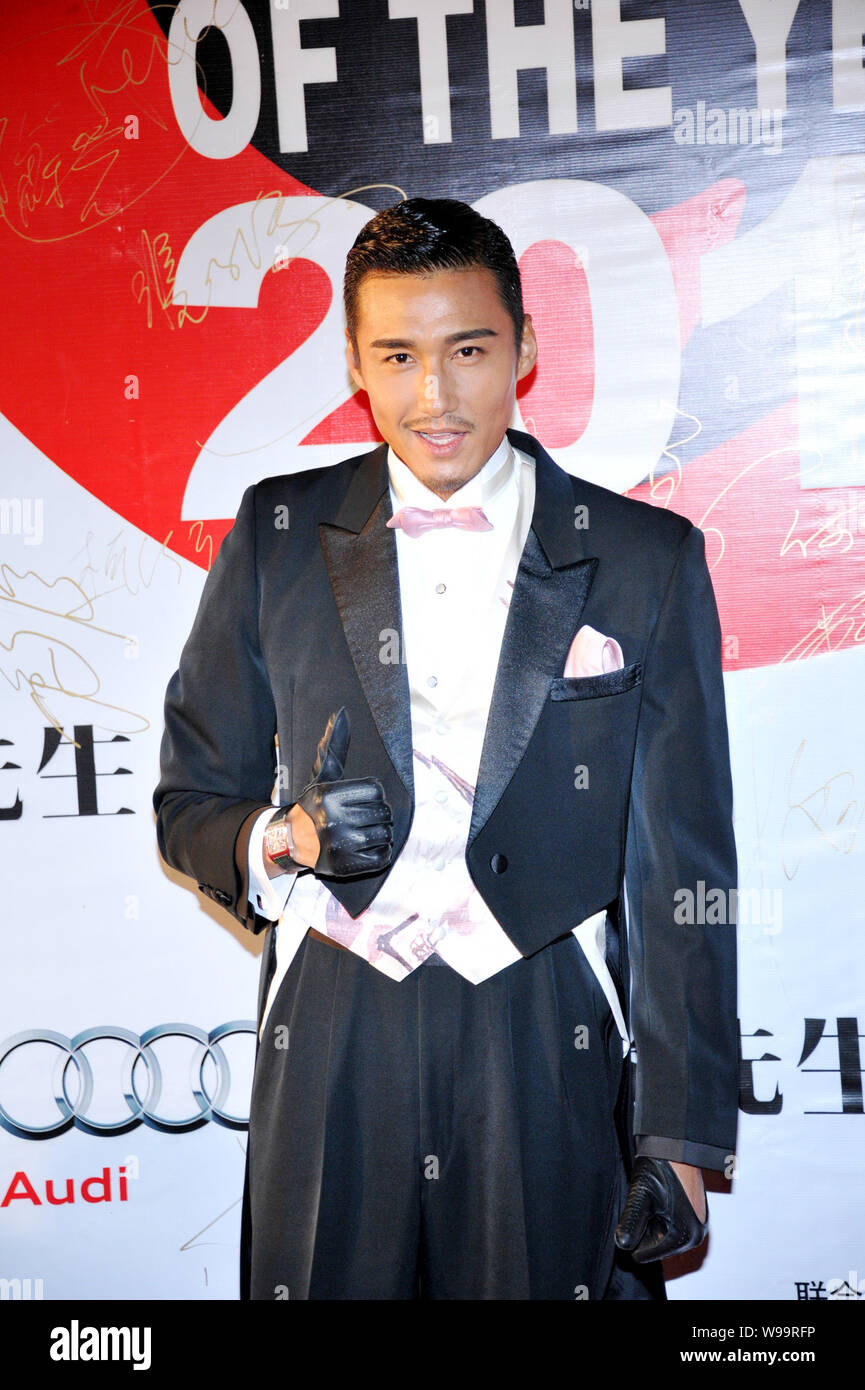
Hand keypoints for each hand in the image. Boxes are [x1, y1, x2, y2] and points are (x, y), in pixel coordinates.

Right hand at [294, 707, 392, 877]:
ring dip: (380, 833)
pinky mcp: (346, 865)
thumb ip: (334, 747)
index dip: (373, 796)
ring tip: (366, 831)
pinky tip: (367, 846)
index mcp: (331, 797)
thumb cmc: (312, 806)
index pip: (376, 792)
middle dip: (378, 815)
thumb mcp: (322, 776)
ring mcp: (341, 845)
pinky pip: (382, 856)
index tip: (363, 800)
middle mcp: (335, 821)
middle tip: (364, 817)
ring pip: (385, 835)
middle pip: (383, 814)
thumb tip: (341, 714)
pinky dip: (380, 852)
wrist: (291, 841)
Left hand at [614, 1156, 708, 1262]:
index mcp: (684, 1236)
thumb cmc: (659, 1167)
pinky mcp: (698, 1218)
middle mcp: (696, 1236)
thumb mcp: (640, 1196)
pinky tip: (661, 1198)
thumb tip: (622, 1245)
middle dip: (645, 1229)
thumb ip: (631, 1223)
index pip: (646, 1254)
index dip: (633, 1234)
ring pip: (664, 1237)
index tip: (635, 1211)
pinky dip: (663, 1217)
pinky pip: (674, 1227)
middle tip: (645, 1203)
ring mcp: (699, 1227)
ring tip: (653, 1198)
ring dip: (654, 1223)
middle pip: (657, 1247)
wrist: (675, 1147)